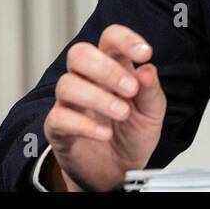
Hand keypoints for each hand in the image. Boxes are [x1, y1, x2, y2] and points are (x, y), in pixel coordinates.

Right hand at [42, 24, 165, 191]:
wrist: (118, 170)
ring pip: (67, 84)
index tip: (145, 53)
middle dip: (106, 69)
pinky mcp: (58, 127)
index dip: (125, 40)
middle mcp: (88, 79)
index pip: (110, 38)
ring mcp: (70, 102)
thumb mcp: (152, 112)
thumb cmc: (133, 133)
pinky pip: (60, 118)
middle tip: (130, 89)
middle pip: (79, 54)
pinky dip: (85, 125)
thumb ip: (151, 91)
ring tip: (122, 113)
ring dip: (98, 98)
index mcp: (113, 66)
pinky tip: (105, 134)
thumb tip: (147, 69)